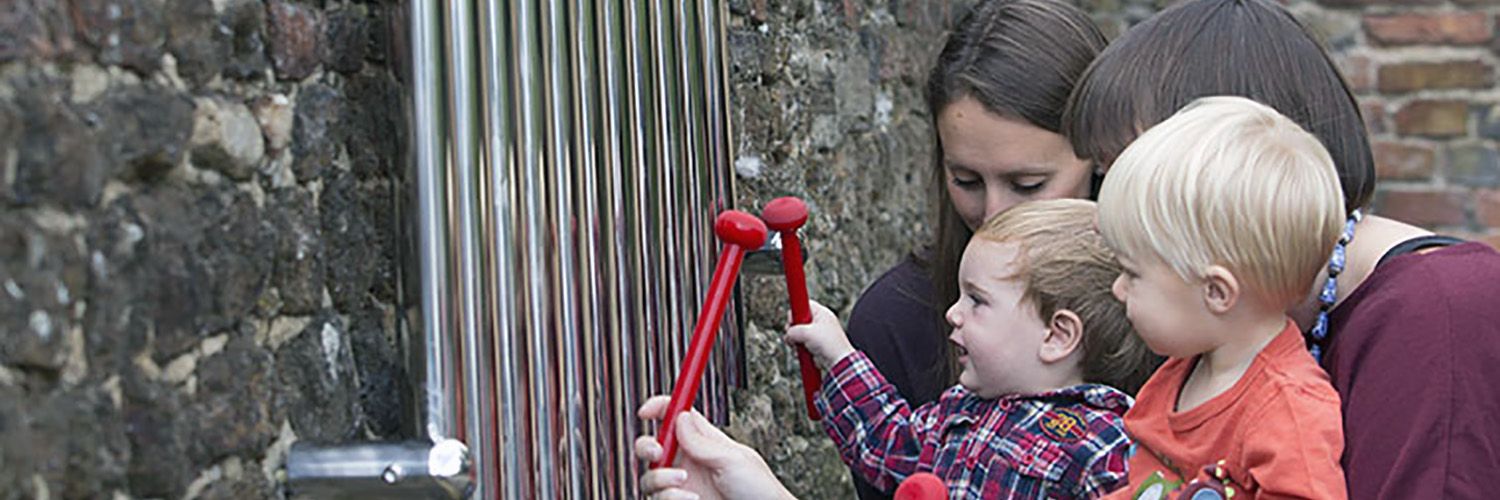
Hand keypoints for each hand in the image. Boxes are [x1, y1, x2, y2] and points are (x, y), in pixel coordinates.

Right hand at [635, 396, 795, 499]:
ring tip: (685, 484)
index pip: (674, 416)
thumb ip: (702, 442)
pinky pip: (658, 499)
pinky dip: (669, 498)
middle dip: (646, 447)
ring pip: (650, 476)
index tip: (646, 412)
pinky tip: (692, 499)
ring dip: (661, 478)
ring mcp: (682, 486)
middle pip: (652, 446)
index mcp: (702, 441)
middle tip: (657, 453)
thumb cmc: (759, 490)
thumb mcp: (733, 460)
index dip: (658, 408)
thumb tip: (680, 417)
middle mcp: (688, 462)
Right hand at [784, 300, 854, 369]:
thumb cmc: (829, 344)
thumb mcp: (806, 332)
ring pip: (800, 334)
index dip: (796, 312)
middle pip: (800, 320)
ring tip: (799, 346)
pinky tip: (802, 352)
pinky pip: (803, 344)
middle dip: (794, 329)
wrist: (839, 361)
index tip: (792, 320)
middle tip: (794, 335)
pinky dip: (800, 348)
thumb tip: (788, 334)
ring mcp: (819, 334)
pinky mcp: (817, 345)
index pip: (805, 305)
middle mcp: (821, 322)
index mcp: (822, 313)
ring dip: (796, 341)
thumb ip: (793, 330)